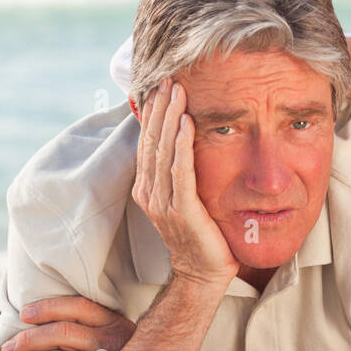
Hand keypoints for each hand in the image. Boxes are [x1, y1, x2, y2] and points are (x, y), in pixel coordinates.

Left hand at [0, 295, 135, 350]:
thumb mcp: (109, 333)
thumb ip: (86, 324)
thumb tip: (36, 316)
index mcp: (113, 322)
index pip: (78, 306)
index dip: (48, 307)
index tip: (23, 314)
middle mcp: (112, 343)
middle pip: (64, 333)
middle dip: (29, 339)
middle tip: (7, 347)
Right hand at [132, 77, 238, 288]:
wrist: (203, 273)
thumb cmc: (199, 231)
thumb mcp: (184, 195)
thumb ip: (179, 168)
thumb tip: (184, 134)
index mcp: (147, 188)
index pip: (146, 142)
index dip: (151, 112)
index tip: (159, 85)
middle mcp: (149, 193)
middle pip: (152, 141)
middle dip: (159, 107)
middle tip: (168, 78)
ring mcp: (163, 203)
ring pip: (163, 151)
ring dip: (170, 118)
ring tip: (177, 91)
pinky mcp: (182, 211)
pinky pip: (181, 172)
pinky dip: (183, 145)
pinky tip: (187, 123)